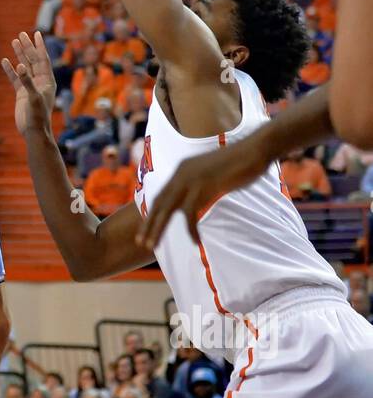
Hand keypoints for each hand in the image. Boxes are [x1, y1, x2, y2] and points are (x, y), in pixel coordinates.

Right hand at [2, 31, 57, 135]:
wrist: (33, 131)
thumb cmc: (38, 116)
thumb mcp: (34, 98)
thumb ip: (27, 81)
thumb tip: (21, 66)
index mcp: (47, 81)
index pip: (43, 59)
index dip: (40, 46)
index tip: (37, 34)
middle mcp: (40, 81)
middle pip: (33, 60)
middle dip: (28, 47)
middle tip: (22, 34)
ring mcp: (30, 86)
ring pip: (24, 66)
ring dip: (19, 55)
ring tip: (14, 42)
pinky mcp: (22, 93)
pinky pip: (15, 78)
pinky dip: (10, 70)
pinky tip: (5, 61)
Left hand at [137, 138, 265, 249]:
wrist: (255, 150)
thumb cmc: (240, 164)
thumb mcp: (213, 175)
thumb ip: (200, 188)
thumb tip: (194, 204)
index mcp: (182, 169)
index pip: (161, 195)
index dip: (153, 213)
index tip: (145, 230)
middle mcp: (182, 173)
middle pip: (159, 203)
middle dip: (149, 224)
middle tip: (141, 242)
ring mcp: (191, 179)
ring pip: (168, 210)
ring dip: (158, 229)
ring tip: (153, 246)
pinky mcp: (204, 186)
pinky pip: (190, 213)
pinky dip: (191, 229)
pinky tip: (194, 241)